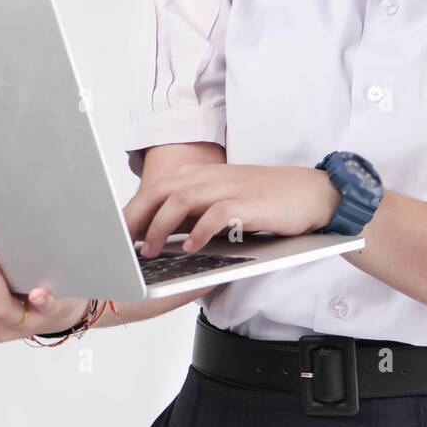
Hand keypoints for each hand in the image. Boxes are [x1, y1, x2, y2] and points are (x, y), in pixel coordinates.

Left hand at [124, 164, 339, 257]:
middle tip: (122, 246)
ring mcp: (228, 188)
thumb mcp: (225, 200)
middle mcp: (209, 177)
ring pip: (181, 201)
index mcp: (201, 175)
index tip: (116, 235)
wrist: (311, 193)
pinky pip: (215, 215)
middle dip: (137, 219)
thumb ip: (196, 210)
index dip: (133, 211)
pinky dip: (199, 232)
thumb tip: (164, 233)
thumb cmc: (266, 200)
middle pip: (160, 192)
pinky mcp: (246, 203)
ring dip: (161, 227)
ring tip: (151, 250)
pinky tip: (191, 248)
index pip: (157, 189)